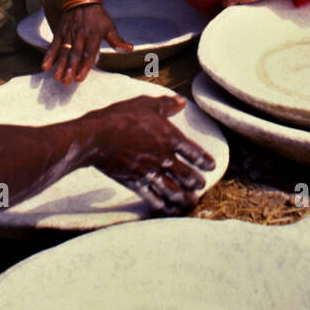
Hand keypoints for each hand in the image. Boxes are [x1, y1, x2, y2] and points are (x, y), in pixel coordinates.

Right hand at [42, 2, 132, 84]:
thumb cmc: (98, 15)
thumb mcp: (109, 26)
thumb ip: (117, 41)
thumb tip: (130, 49)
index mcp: (94, 35)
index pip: (89, 54)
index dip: (84, 67)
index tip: (80, 78)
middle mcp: (81, 35)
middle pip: (75, 54)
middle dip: (70, 69)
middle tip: (67, 82)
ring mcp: (69, 33)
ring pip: (64, 51)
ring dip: (60, 65)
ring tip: (57, 78)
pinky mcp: (60, 31)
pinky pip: (54, 45)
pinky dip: (49, 55)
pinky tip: (45, 66)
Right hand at [84, 94, 214, 211]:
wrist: (98, 137)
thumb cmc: (121, 117)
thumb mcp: (146, 104)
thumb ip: (166, 104)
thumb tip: (181, 101)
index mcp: (170, 138)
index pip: (195, 153)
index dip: (205, 161)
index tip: (211, 166)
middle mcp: (164, 158)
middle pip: (188, 176)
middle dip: (197, 183)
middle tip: (201, 185)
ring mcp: (151, 173)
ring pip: (174, 191)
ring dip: (185, 198)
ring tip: (191, 201)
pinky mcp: (136, 183)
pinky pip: (154, 199)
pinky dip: (164, 206)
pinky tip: (169, 208)